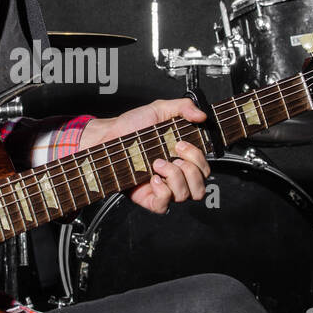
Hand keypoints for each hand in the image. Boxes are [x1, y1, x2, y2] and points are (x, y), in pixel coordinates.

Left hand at [79, 98, 210, 214]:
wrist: (108, 136)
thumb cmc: (131, 126)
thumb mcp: (159, 109)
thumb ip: (184, 107)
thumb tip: (202, 116)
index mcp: (181, 158)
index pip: (204, 169)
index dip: (199, 158)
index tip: (182, 144)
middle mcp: (175, 175)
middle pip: (200, 187)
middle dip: (191, 168)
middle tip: (172, 152)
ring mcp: (162, 188)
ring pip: (185, 196)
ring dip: (175, 177)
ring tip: (157, 163)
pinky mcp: (147, 198)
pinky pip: (163, 205)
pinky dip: (162, 192)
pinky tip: (153, 178)